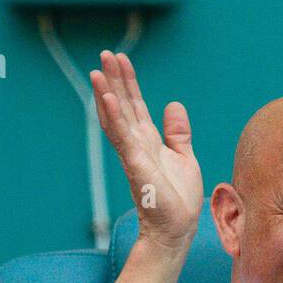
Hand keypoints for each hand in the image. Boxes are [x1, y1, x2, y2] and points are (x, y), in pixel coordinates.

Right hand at [89, 50, 202, 250]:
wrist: (178, 228)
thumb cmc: (179, 198)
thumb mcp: (184, 157)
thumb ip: (178, 132)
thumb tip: (174, 104)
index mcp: (148, 141)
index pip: (136, 105)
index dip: (128, 82)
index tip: (121, 59)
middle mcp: (137, 144)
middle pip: (122, 106)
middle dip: (114, 80)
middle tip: (105, 54)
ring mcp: (134, 155)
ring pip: (117, 119)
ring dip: (107, 95)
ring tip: (98, 71)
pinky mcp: (136, 166)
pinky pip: (123, 138)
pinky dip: (116, 118)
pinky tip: (109, 99)